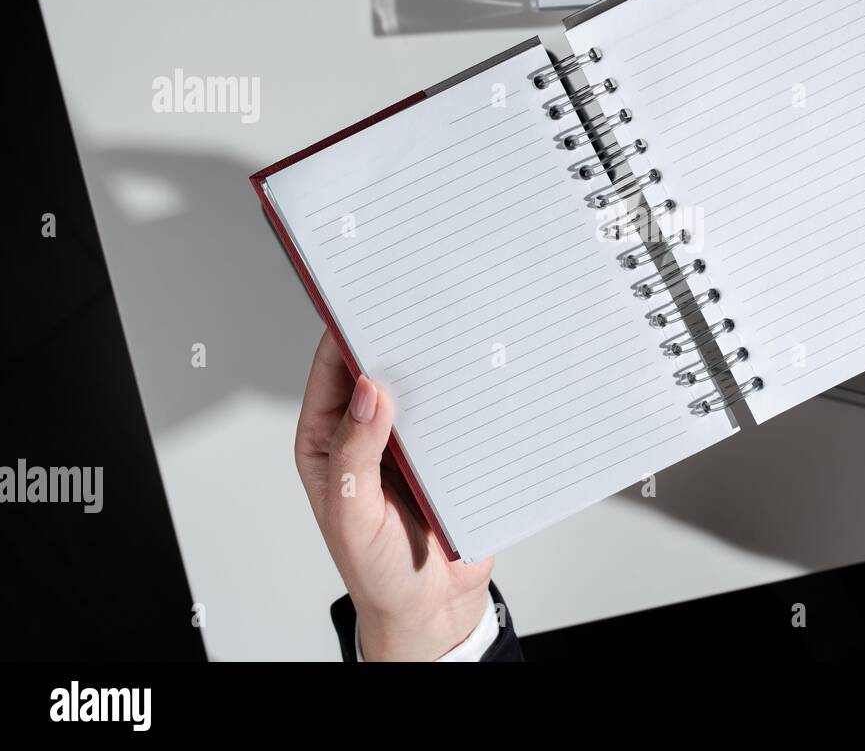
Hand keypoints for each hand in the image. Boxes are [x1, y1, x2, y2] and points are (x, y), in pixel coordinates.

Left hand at [294, 330, 493, 659]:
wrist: (433, 611)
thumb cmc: (378, 572)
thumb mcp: (353, 516)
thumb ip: (355, 453)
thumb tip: (366, 391)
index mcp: (330, 440)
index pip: (334, 370)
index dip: (347, 332)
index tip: (369, 299)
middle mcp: (371, 434)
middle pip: (382, 369)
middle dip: (399, 340)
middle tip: (424, 309)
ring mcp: (413, 443)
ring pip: (425, 387)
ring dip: (442, 367)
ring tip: (462, 336)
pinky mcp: (453, 455)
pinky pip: (463, 415)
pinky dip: (475, 398)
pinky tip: (490, 381)